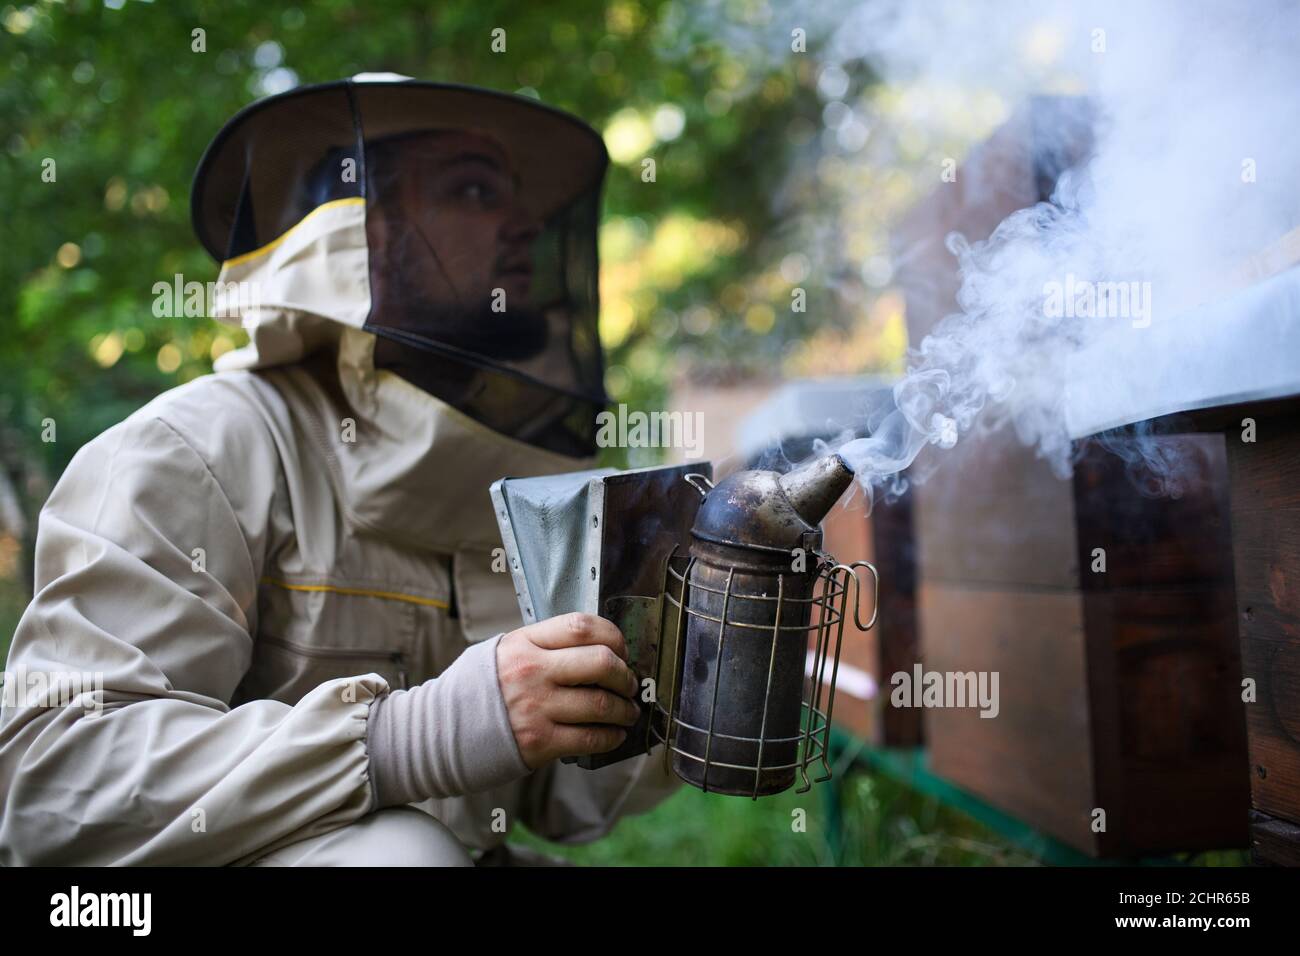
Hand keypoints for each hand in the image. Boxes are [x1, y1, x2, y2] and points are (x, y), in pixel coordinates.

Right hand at [496, 612, 641, 769]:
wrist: (444, 729)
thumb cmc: (484, 688)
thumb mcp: (507, 651)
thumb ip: (546, 644)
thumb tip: (598, 647)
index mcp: (525, 643)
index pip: (581, 626)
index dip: (613, 636)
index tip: (621, 649)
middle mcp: (532, 672)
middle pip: (600, 662)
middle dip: (625, 675)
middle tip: (630, 684)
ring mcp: (536, 708)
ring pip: (601, 704)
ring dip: (625, 709)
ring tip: (628, 711)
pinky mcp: (539, 742)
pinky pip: (589, 738)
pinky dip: (611, 737)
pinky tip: (614, 734)